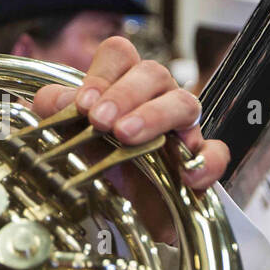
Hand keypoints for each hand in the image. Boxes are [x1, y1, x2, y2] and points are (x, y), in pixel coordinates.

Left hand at [33, 37, 227, 242]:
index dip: (102, 74)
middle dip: (125, 95)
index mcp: (121, 84)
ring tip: (127, 136)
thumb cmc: (96, 162)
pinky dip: (205, 161)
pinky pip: (216, 152)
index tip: (84, 104)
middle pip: (153, 72)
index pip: (120, 55)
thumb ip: (56, 111)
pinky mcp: (199, 161)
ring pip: (185, 103)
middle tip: (101, 121)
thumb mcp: (66, 136)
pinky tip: (186, 175)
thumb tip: (54, 99)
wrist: (119, 214)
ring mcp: (181, 128)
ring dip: (155, 116)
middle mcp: (155, 98)